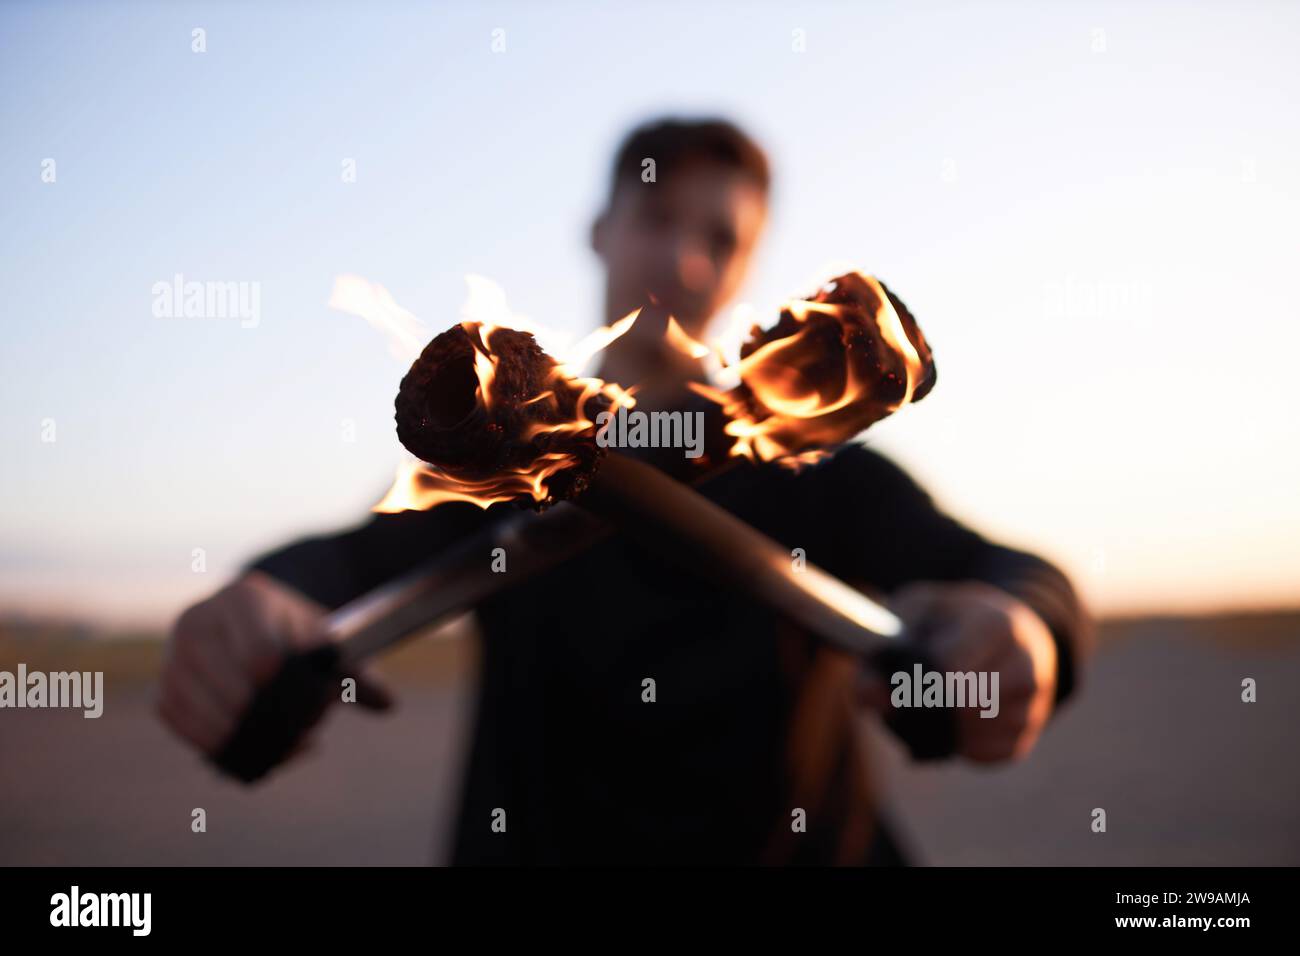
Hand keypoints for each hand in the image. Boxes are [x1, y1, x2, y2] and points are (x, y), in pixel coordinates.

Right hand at [156, 571, 392, 759]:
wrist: (252, 624)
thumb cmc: (295, 634)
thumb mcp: (326, 642)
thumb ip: (354, 671)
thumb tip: (387, 702)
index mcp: (245, 599)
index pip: (261, 655)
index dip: (287, 690)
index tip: (314, 708)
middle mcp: (199, 619)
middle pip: (232, 688)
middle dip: (271, 719)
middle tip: (306, 736)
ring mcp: (174, 653)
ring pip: (203, 710)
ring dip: (243, 738)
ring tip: (284, 749)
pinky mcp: (163, 684)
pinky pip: (181, 724)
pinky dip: (213, 744)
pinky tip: (248, 752)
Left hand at [860, 581, 1057, 762]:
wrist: (1004, 625)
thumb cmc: (947, 619)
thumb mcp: (910, 615)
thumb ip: (881, 653)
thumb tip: (875, 701)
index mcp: (998, 624)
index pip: (951, 672)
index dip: (917, 682)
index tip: (905, 677)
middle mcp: (1026, 664)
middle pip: (964, 709)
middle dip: (929, 706)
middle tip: (916, 692)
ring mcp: (1034, 703)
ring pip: (974, 736)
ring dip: (942, 726)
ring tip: (936, 700)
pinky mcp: (1027, 734)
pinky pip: (984, 755)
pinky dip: (959, 744)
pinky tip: (955, 718)